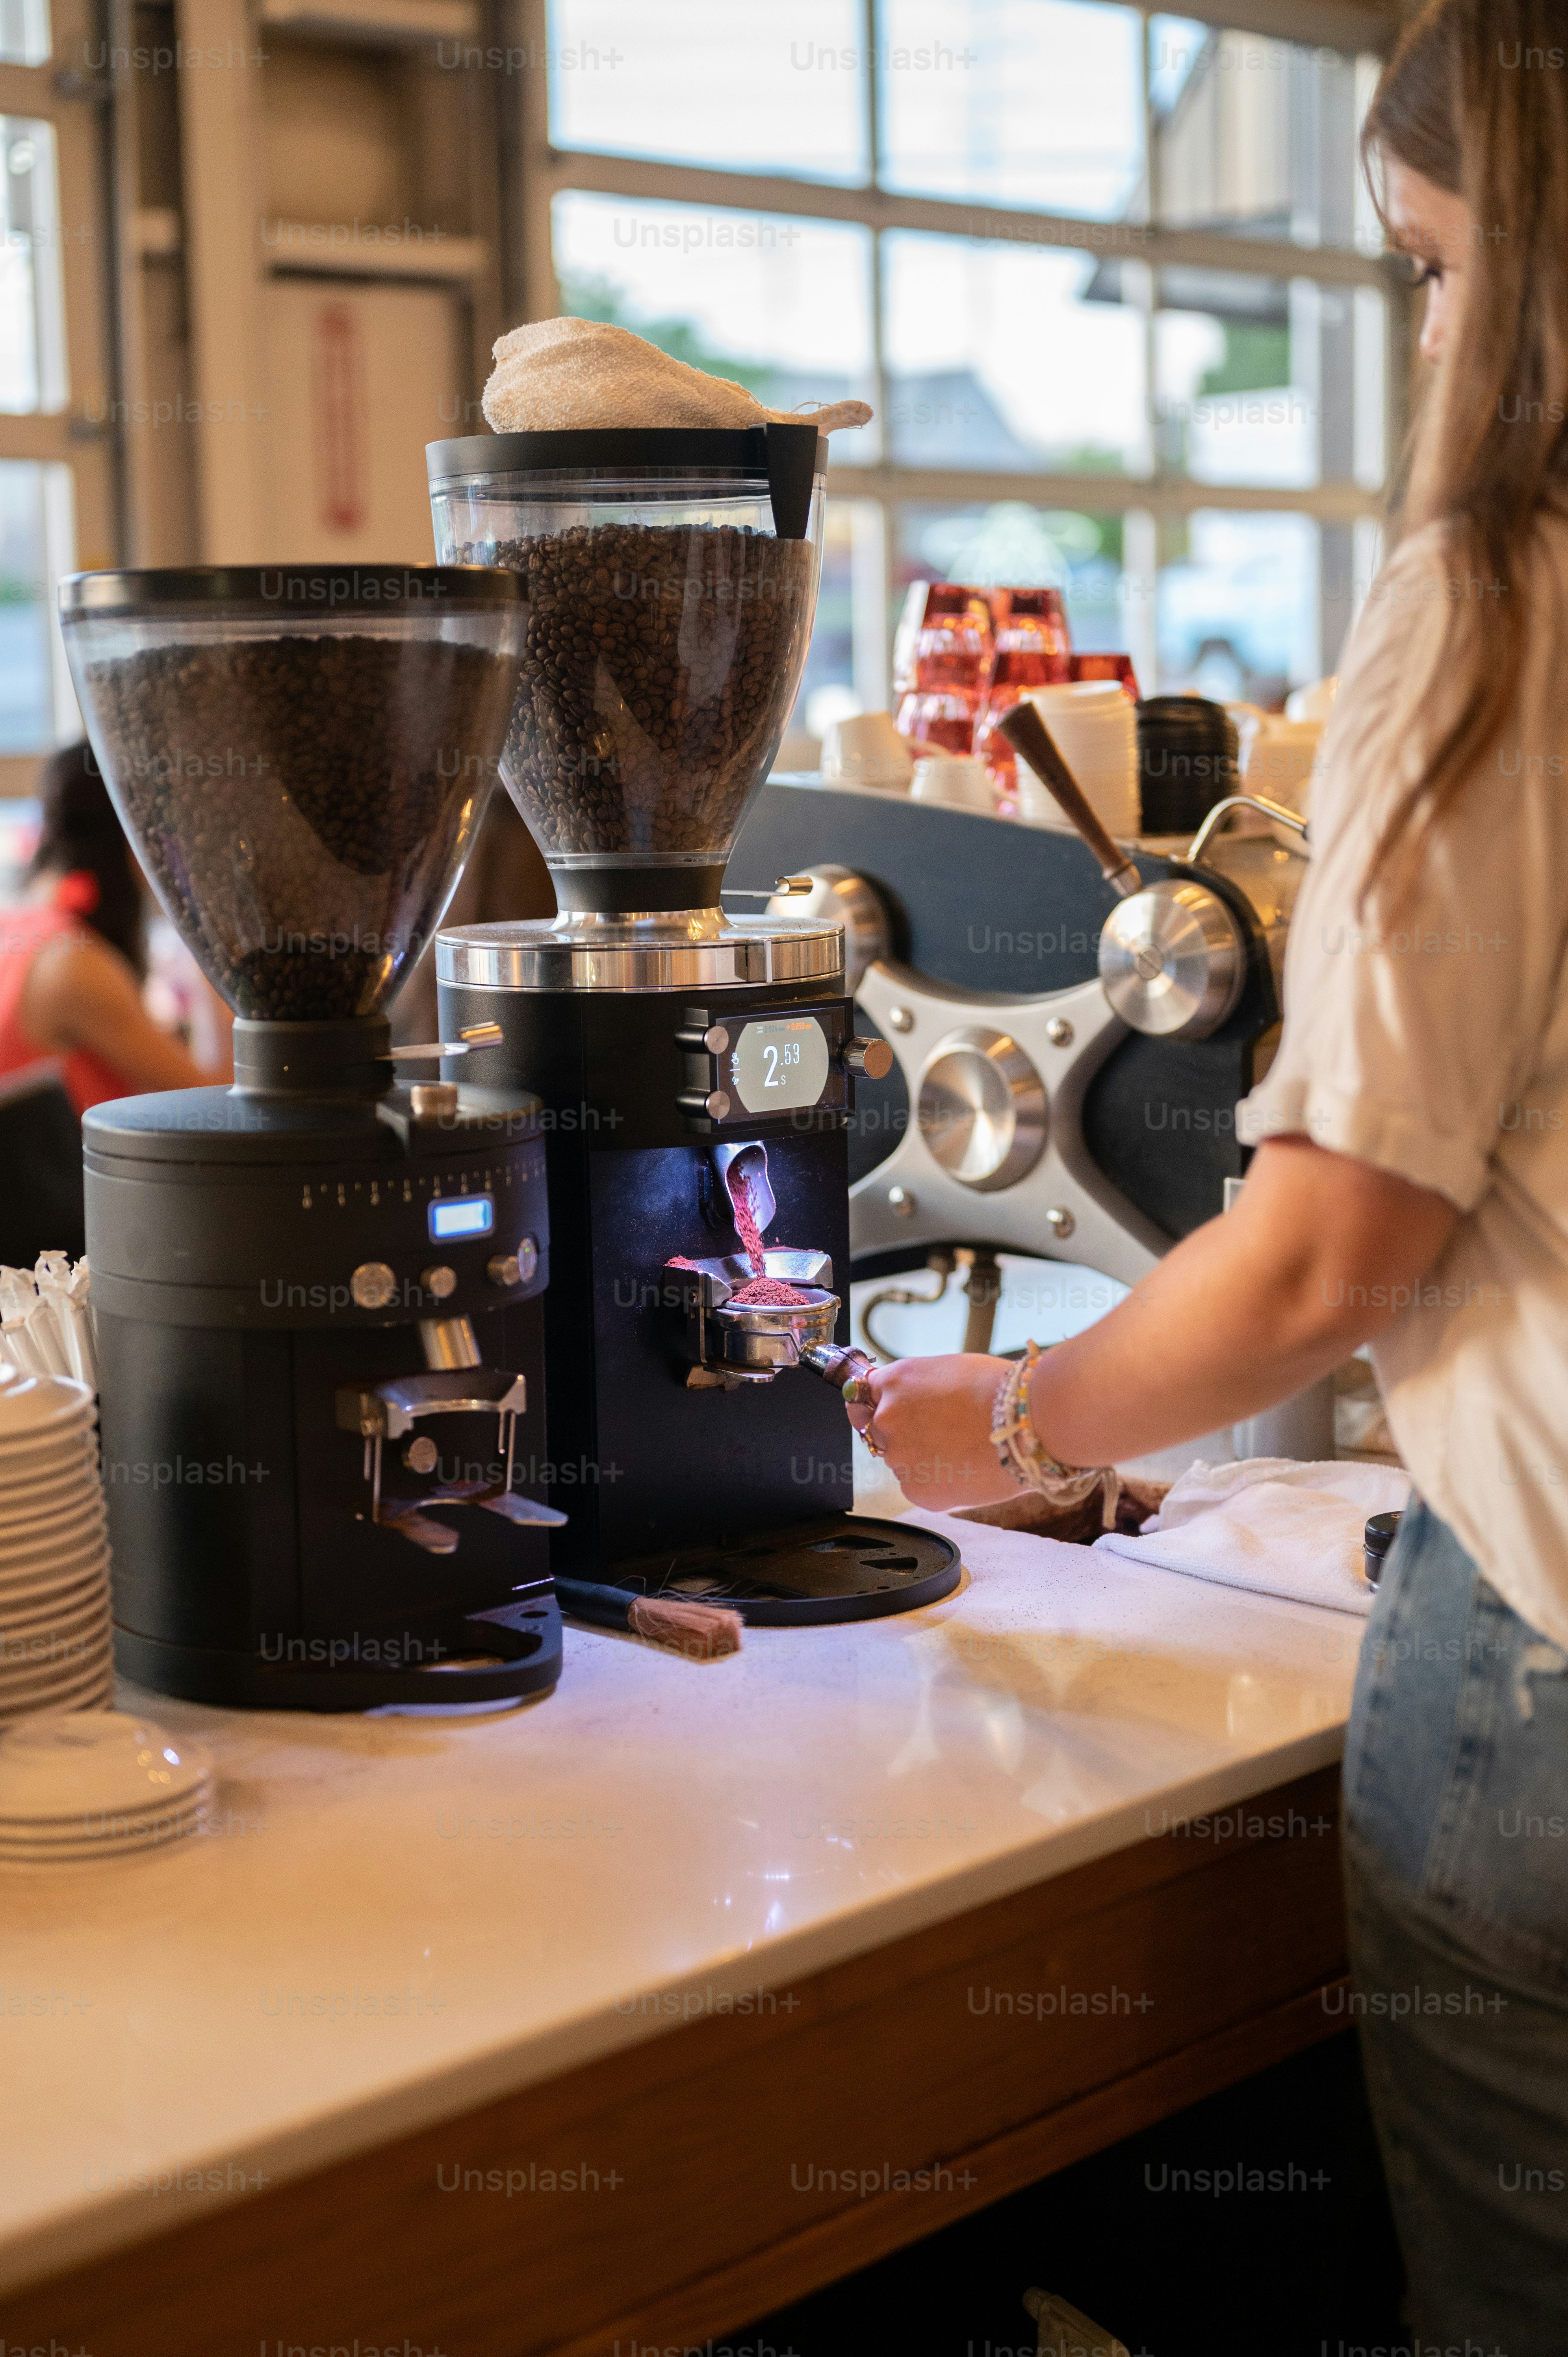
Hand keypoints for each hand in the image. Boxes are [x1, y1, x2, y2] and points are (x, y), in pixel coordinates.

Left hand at [845, 1353, 1016, 1509]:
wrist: (1031, 1424)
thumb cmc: (1000, 1391)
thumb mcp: (948, 1369)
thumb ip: (914, 1386)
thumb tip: (904, 1399)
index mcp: (894, 1383)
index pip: (863, 1393)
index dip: (878, 1402)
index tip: (886, 1410)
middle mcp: (887, 1418)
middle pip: (879, 1430)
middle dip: (903, 1431)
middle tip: (942, 1432)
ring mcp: (900, 1457)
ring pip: (901, 1460)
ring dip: (922, 1457)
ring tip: (963, 1449)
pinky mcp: (917, 1490)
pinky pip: (917, 1485)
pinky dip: (936, 1481)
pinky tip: (964, 1469)